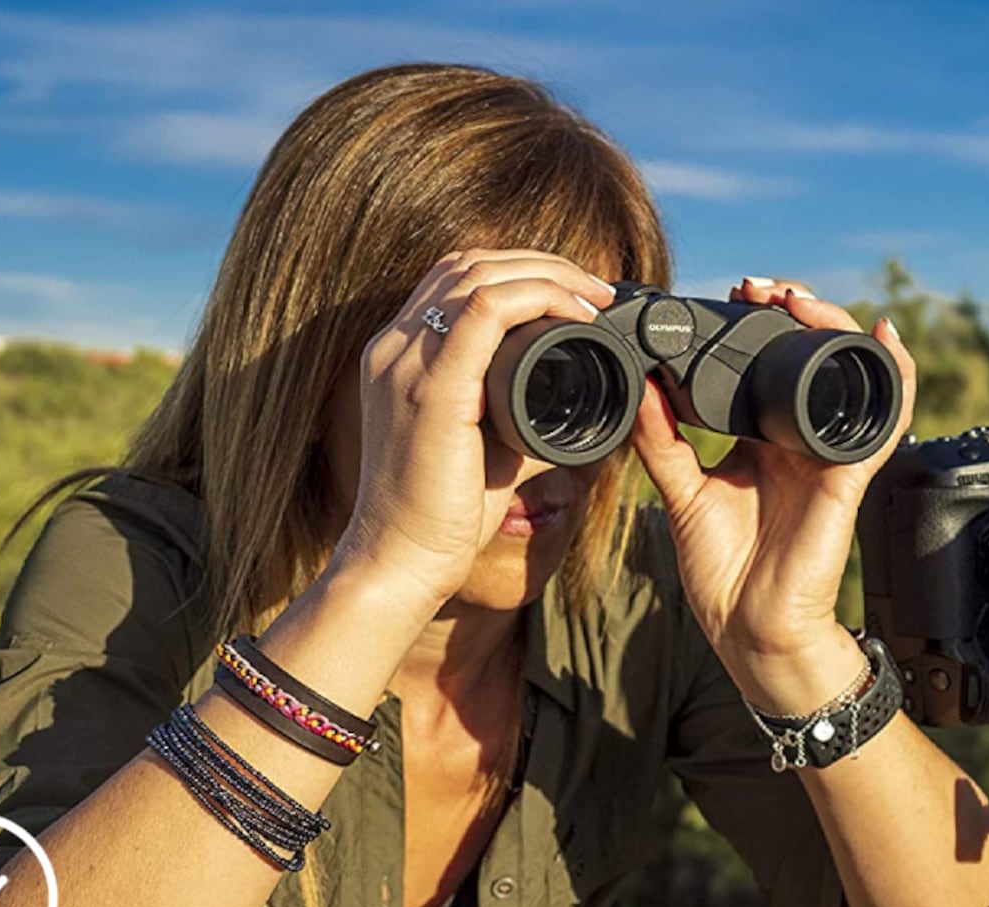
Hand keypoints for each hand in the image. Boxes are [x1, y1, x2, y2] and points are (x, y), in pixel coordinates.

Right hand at [330, 249, 614, 608]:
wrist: (400, 562)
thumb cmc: (441, 516)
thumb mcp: (487, 447)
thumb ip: (519, 417)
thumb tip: (573, 409)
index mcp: (400, 356)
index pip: (454, 280)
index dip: (518, 272)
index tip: (574, 295)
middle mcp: (394, 347)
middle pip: (467, 264)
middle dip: (540, 263)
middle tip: (595, 287)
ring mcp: (405, 361)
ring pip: (478, 274)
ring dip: (547, 274)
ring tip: (594, 295)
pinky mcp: (430, 386)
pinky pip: (487, 310)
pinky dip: (538, 298)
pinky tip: (575, 314)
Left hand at [629, 276, 916, 685]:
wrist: (750, 630)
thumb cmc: (724, 574)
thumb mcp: (681, 493)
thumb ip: (662, 440)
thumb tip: (641, 383)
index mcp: (765, 438)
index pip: (775, 362)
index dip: (763, 323)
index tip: (736, 293)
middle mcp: (802, 439)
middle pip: (817, 356)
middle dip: (797, 312)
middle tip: (763, 290)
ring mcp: (829, 454)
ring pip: (853, 372)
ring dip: (837, 328)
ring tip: (804, 302)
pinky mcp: (849, 476)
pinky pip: (885, 418)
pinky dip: (892, 375)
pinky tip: (883, 339)